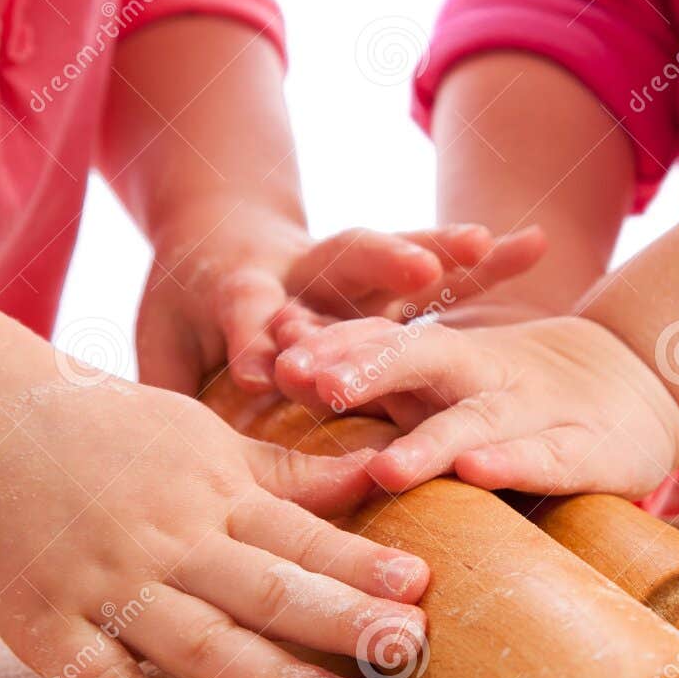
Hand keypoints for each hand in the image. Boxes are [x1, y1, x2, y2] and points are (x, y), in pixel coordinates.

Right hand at [0, 376, 429, 677]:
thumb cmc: (107, 428)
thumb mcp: (202, 435)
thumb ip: (287, 471)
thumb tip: (378, 473)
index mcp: (209, 490)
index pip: (298, 534)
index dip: (360, 563)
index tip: (422, 587)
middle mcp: (164, 537)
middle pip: (264, 588)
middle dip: (340, 622)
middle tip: (409, 651)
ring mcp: (102, 584)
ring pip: (197, 641)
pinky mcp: (41, 625)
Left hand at [136, 197, 544, 394]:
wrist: (216, 230)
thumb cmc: (182, 307)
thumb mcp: (159, 346)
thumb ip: (162, 385)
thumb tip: (140, 447)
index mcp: (239, 282)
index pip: (249, 304)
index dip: (256, 331)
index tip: (264, 370)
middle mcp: (300, 264)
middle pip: (339, 257)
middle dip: (377, 262)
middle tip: (414, 272)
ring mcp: (349, 262)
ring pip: (403, 251)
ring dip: (441, 248)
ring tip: (483, 244)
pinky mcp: (390, 271)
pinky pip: (445, 264)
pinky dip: (488, 256)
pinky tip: (537, 244)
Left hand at [275, 316, 678, 496]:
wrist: (646, 377)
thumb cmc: (526, 395)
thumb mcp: (454, 381)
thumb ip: (390, 383)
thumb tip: (288, 378)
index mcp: (443, 361)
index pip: (377, 347)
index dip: (326, 350)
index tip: (262, 358)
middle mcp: (484, 377)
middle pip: (418, 362)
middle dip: (362, 367)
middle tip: (304, 378)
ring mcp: (535, 412)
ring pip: (474, 421)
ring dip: (428, 442)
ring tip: (385, 469)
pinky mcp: (587, 450)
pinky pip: (547, 459)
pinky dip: (513, 465)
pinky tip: (478, 473)